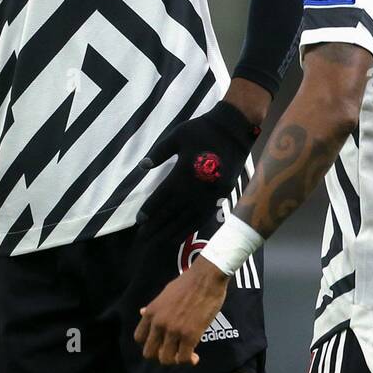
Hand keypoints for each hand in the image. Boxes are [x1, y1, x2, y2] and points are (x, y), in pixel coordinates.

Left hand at [134, 256, 230, 365]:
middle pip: (149, 353)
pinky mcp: (190, 336)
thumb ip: (154, 307)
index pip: (139, 338)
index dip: (150, 343)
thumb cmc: (188, 283)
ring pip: (166, 359)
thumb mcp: (165, 293)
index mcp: (151, 312)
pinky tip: (195, 357)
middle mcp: (159, 323)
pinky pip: (183, 358)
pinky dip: (189, 360)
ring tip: (185, 354)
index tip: (161, 342)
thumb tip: (142, 312)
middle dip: (161, 355)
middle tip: (173, 351)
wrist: (206, 278)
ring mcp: (173, 330)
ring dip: (176, 360)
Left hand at [136, 99, 259, 237]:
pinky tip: (183, 234)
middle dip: (157, 225)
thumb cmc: (202, 130)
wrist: (233, 130)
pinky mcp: (221, 196)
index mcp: (183, 172)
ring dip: (173, 231)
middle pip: (173, 212)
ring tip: (160, 242)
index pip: (162, 196)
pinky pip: (204, 216)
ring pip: (188, 218)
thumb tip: (142, 167)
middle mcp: (196, 188)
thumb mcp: (177, 136)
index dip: (150, 209)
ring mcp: (210, 194)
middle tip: (144, 237)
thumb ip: (159, 153)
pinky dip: (192, 227)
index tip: (139, 220)